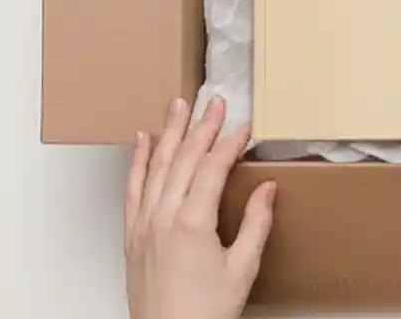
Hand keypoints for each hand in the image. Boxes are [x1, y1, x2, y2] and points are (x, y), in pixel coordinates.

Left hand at [125, 96, 276, 318]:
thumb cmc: (204, 314)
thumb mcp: (242, 269)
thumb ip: (256, 224)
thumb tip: (268, 189)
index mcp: (193, 222)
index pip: (213, 167)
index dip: (230, 143)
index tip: (244, 127)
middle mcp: (163, 217)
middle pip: (184, 158)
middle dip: (201, 127)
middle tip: (214, 103)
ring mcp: (143, 224)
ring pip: (156, 166)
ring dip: (169, 132)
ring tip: (177, 106)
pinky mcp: (132, 235)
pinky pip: (133, 188)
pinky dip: (138, 162)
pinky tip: (143, 142)